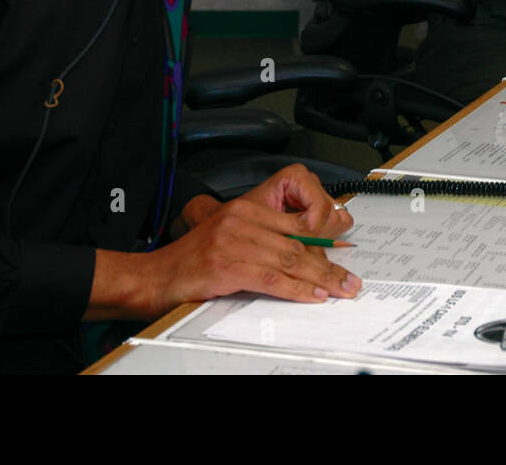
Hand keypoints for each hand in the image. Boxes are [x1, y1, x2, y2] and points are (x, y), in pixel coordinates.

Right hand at [151, 164, 359, 312]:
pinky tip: (311, 295)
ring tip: (338, 290)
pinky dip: (296, 289)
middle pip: (297, 244)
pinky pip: (271, 279)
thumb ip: (265, 239)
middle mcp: (242, 220)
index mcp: (246, 209)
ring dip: (319, 280)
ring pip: (289, 261)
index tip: (342, 253)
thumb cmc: (194, 258)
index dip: (323, 242)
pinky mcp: (228, 266)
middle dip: (328, 266)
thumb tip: (304, 255)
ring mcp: (234, 242)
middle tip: (348, 280)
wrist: (157, 275)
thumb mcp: (231, 237)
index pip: (295, 224)